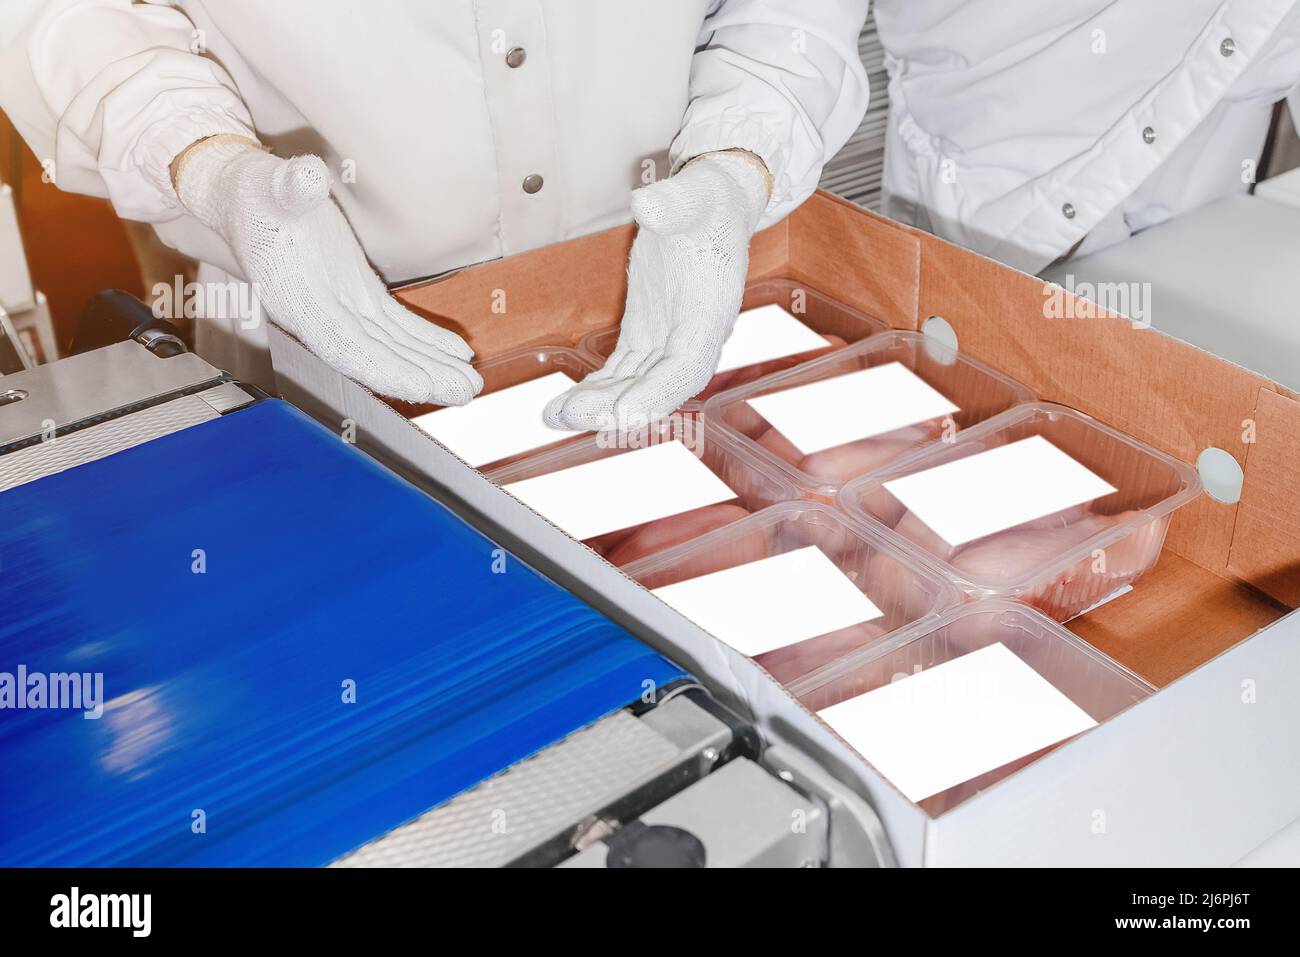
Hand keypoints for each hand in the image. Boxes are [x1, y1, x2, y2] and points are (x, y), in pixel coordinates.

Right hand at [173, 137, 481, 403]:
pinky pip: (396, 327)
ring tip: (470, 383)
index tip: (423, 386)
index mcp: (297, 301)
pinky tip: (455, 352)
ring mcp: (342, 309)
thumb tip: (303, 175)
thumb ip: (289, 186)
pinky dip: (426, 341)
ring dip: (432, 367)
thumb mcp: (271, 185)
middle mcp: (321, 316)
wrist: (245, 196)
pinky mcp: (358, 295)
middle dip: (422, 377)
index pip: (346, 349)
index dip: (385, 369)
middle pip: (377, 358)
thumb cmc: (254, 193)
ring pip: (392, 347)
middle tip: (467, 391)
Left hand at [544, 150, 769, 431]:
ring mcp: (667, 340)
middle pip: (655, 389)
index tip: (624, 413)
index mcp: (709, 314)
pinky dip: (596, 389)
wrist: (710, 206)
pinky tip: (567, 403)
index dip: (656, 394)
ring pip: (634, 385)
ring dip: (597, 404)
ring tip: (555, 415)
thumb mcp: (695, 198)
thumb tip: (648, 206)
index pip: (685, 369)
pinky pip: (621, 371)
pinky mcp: (646, 334)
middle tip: (572, 416)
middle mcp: (692, 337)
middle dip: (614, 408)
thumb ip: (673, 204)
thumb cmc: (708, 204)